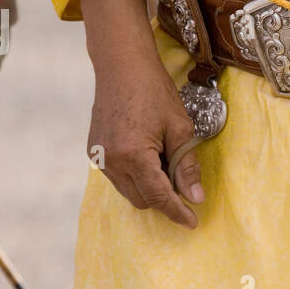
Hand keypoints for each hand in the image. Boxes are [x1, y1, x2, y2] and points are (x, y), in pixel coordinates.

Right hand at [80, 0, 203, 228]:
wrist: (122, 66)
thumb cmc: (155, 92)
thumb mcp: (180, 129)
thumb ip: (186, 167)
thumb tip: (196, 197)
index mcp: (133, 155)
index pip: (159, 197)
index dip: (178, 211)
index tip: (193, 222)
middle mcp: (111, 161)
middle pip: (143, 199)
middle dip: (164, 198)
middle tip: (182, 179)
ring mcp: (99, 157)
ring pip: (128, 192)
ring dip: (148, 187)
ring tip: (164, 160)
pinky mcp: (93, 150)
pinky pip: (117, 177)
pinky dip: (135, 176)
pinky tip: (147, 154)